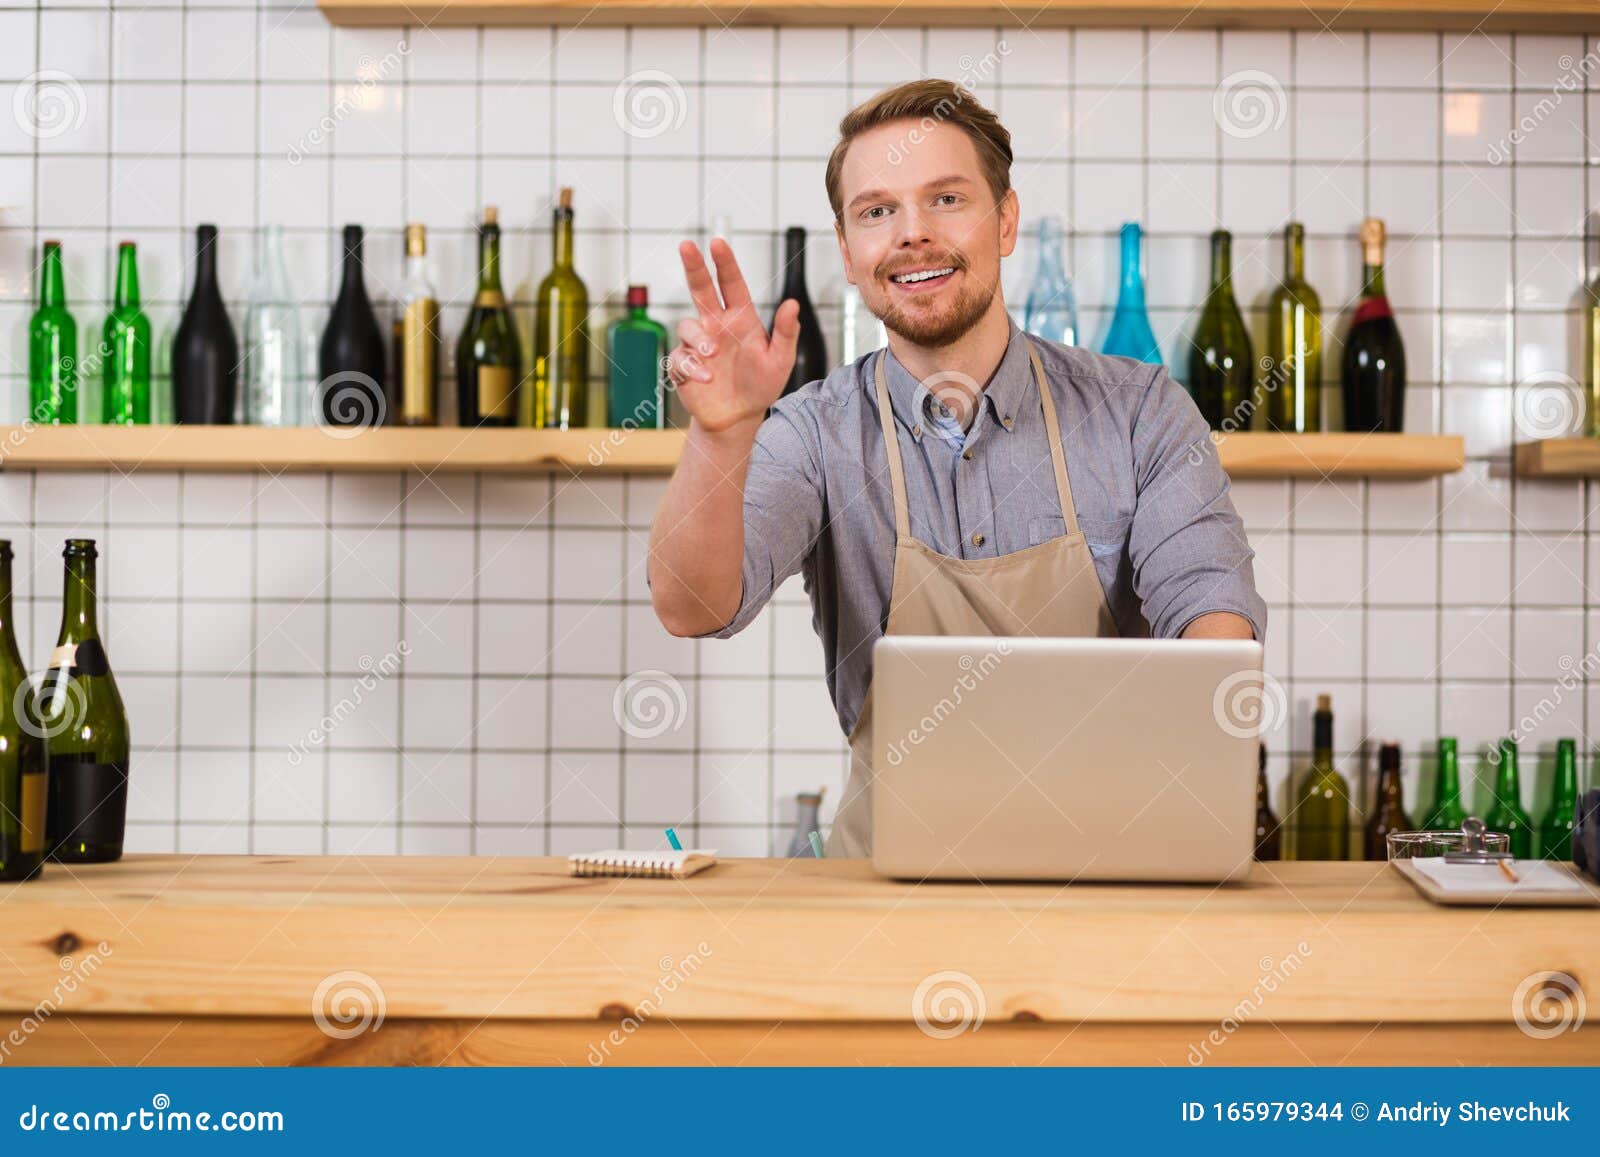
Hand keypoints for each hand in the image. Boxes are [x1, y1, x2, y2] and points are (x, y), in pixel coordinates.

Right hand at [666, 238, 800, 434]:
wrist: (738, 417)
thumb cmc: (761, 385)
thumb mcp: (780, 359)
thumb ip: (786, 332)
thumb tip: (793, 304)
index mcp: (739, 318)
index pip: (731, 284)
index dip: (724, 263)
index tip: (718, 243)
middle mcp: (716, 325)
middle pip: (700, 288)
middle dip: (694, 266)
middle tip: (687, 245)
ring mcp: (697, 344)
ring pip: (687, 326)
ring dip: (698, 339)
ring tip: (712, 356)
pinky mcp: (683, 365)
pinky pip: (679, 358)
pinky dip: (692, 367)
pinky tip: (706, 378)